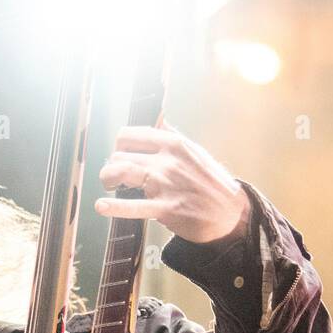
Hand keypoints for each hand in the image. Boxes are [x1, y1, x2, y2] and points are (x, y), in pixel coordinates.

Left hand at [96, 121, 250, 243]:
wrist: (231, 213)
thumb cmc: (212, 183)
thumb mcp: (196, 151)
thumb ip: (174, 136)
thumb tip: (160, 119)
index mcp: (173, 143)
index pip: (129, 135)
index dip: (118, 145)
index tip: (120, 154)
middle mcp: (168, 160)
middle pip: (120, 154)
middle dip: (111, 166)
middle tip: (114, 176)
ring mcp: (166, 183)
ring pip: (121, 172)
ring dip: (107, 178)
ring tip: (108, 185)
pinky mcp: (166, 208)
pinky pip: (135, 206)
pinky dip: (115, 207)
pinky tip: (101, 206)